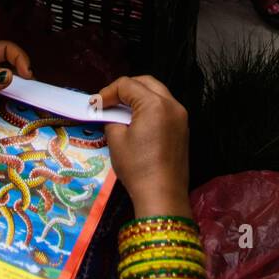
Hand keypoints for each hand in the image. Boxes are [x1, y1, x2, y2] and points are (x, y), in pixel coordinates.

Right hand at [95, 75, 190, 218]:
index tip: (96, 104)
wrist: (162, 196)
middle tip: (109, 101)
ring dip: (139, 96)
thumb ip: (112, 119)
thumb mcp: (116, 140)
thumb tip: (111, 113)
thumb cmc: (137, 167)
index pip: (127, 85)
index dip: (108, 92)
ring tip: (121, 110)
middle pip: (146, 82)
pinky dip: (150, 107)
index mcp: (155, 104)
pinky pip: (165, 108)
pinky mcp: (183, 129)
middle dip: (126, 88)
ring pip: (158, 93)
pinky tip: (137, 120)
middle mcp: (172, 105)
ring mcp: (181, 117)